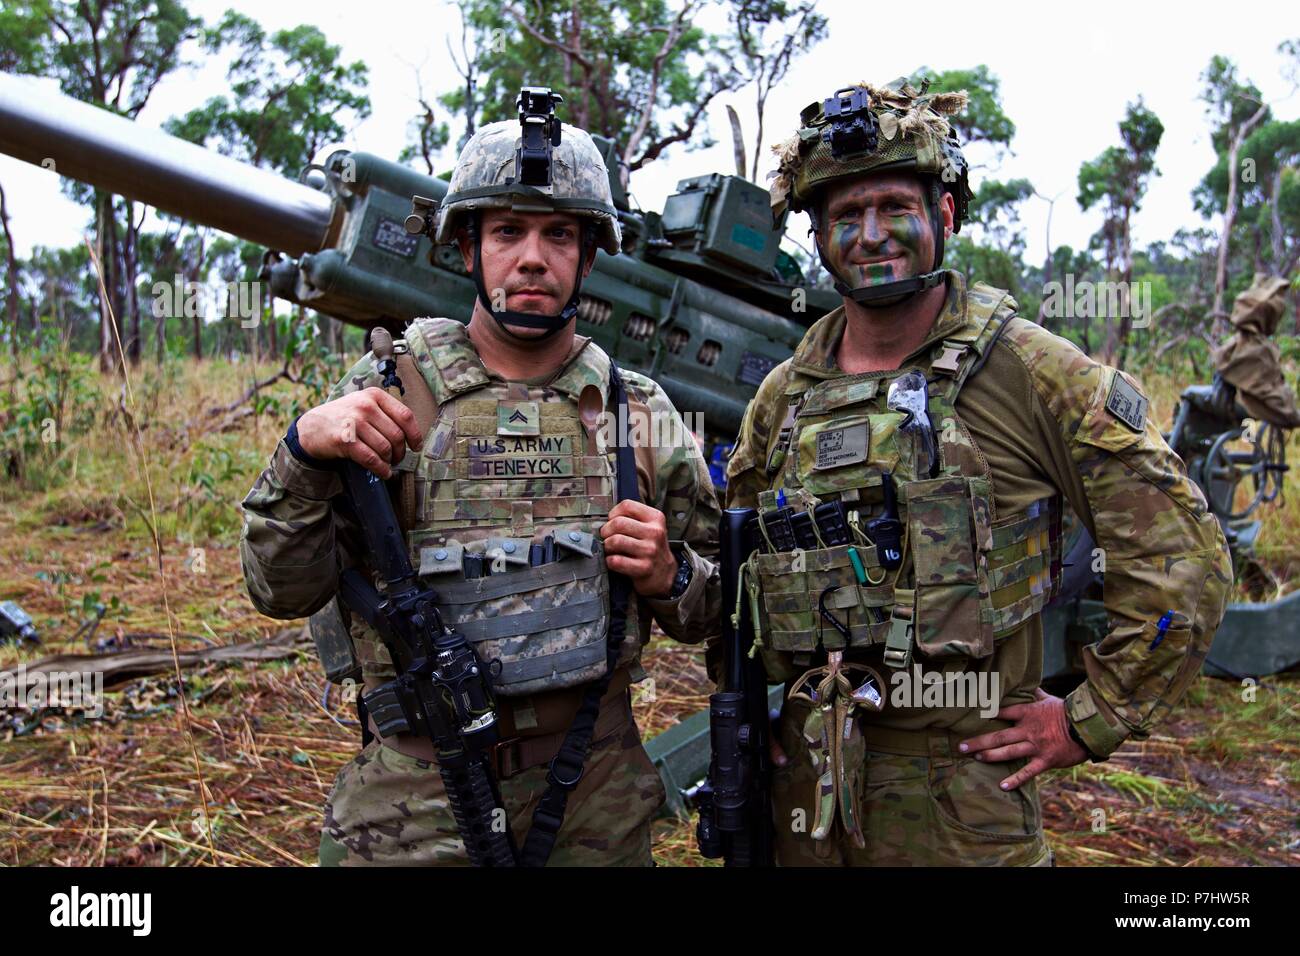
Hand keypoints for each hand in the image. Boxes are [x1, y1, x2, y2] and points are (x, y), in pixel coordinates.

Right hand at [296, 387, 422, 478]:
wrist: (311, 427)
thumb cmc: (343, 417)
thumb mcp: (363, 403)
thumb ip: (385, 412)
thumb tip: (413, 434)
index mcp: (374, 395)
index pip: (405, 416)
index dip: (415, 434)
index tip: (416, 446)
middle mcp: (365, 406)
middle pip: (397, 435)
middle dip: (401, 452)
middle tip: (397, 458)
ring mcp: (354, 422)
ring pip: (385, 448)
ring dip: (390, 461)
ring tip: (388, 464)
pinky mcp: (345, 440)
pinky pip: (372, 459)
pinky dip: (381, 469)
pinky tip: (384, 472)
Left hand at [599, 500, 677, 597]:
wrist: (663, 573)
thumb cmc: (651, 548)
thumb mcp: (649, 527)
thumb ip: (631, 518)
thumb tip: (605, 518)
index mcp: (655, 518)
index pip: (627, 505)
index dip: (613, 513)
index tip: (612, 520)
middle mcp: (655, 533)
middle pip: (618, 523)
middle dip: (606, 530)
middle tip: (606, 536)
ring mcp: (650, 551)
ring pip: (615, 541)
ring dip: (607, 546)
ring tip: (610, 549)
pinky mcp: (643, 568)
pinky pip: (616, 561)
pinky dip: (609, 561)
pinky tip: (613, 561)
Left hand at [957, 688, 1088, 790]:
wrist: (1088, 728)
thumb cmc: (1066, 712)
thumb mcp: (1048, 699)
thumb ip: (1033, 693)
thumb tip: (1024, 680)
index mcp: (1027, 713)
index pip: (1001, 712)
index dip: (986, 714)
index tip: (970, 716)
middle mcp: (1028, 730)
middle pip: (998, 736)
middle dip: (978, 741)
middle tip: (961, 746)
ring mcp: (1036, 746)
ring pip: (1008, 752)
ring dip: (989, 756)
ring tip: (975, 758)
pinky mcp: (1045, 760)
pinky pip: (1027, 771)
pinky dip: (1015, 779)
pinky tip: (1002, 786)